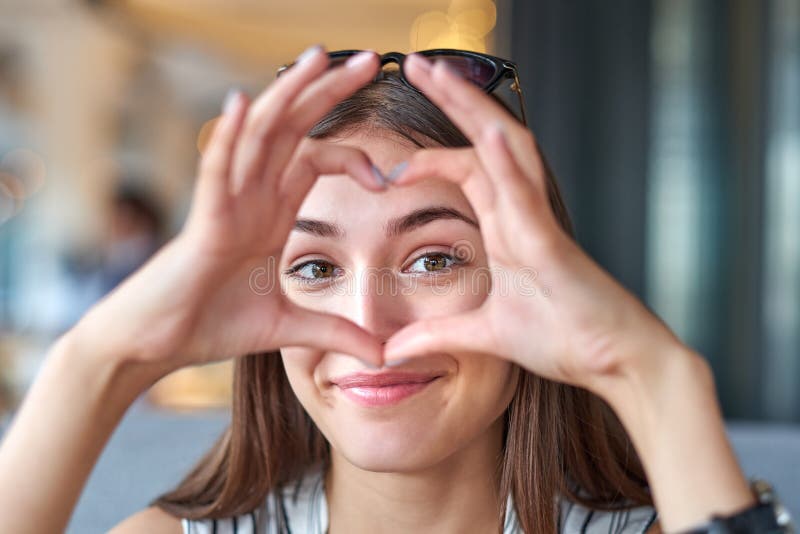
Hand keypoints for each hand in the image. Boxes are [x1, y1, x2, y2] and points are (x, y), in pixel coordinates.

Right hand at [73, 47, 385, 371]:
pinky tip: (241, 104)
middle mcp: (251, 198)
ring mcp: (225, 206)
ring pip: (258, 137)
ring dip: (287, 97)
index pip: (315, 159)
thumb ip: (335, 332)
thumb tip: (384, 355)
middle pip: (293, 130)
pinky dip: (227, 140)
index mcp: (271, 213)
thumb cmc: (211, 325)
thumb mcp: (288, 328)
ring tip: (317, 58)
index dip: (352, 157)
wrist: (157, 345)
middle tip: (370, 60)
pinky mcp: (202, 224)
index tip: (386, 179)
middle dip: (329, 93)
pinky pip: (214, 174)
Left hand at [383, 54, 687, 395]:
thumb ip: (436, 335)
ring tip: (439, 72)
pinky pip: (527, 195)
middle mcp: (521, 213)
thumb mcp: (483, 335)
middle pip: (483, 140)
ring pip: (506, 149)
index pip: (465, 170)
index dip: (427, 157)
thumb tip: (390, 350)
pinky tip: (485, 131)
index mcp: (506, 227)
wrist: (616, 361)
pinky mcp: (552, 245)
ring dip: (473, 109)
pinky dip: (506, 163)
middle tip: (415, 62)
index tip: (387, 165)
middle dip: (451, 99)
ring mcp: (538, 223)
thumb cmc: (563, 338)